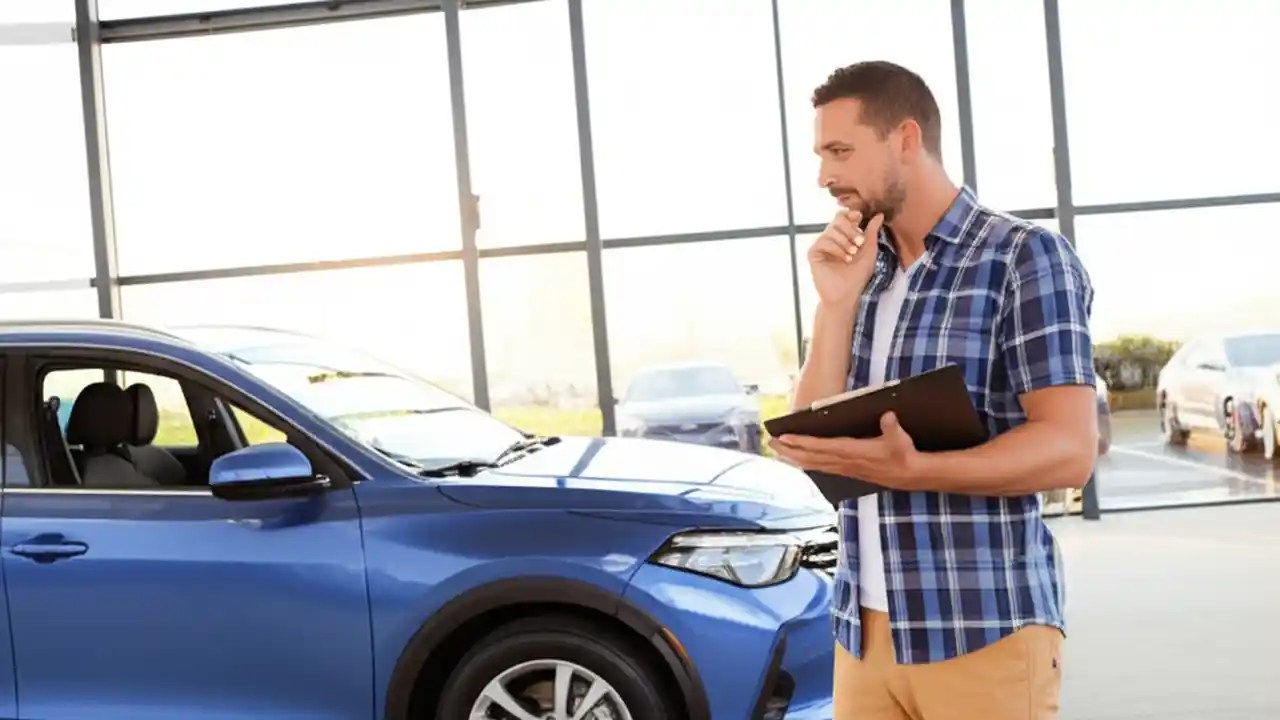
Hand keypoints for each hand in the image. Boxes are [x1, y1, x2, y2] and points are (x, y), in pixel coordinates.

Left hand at [768, 411, 920, 489]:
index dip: (802, 442)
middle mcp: (844, 462)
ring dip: (795, 458)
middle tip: (771, 444)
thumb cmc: (903, 453)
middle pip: (811, 457)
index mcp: (852, 452)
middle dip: (790, 450)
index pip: (821, 446)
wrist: (910, 474)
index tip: (785, 437)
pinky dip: (808, 464)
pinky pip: (822, 468)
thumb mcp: (899, 438)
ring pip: (814, 464)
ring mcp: (845, 468)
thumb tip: (887, 416)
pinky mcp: (847, 472)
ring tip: (779, 452)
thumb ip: (891, 427)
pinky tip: (800, 462)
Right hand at [807, 210, 884, 311]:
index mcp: (844, 235)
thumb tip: (879, 215)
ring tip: (851, 256)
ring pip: (831, 230)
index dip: (851, 214)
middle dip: (851, 230)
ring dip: (845, 242)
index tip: (858, 217)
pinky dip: (836, 249)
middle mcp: (832, 238)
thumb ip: (872, 232)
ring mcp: (822, 245)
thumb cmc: (858, 275)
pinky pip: (824, 241)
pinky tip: (843, 259)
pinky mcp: (814, 253)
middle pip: (838, 219)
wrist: (846, 293)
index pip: (845, 216)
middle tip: (859, 243)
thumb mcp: (869, 251)